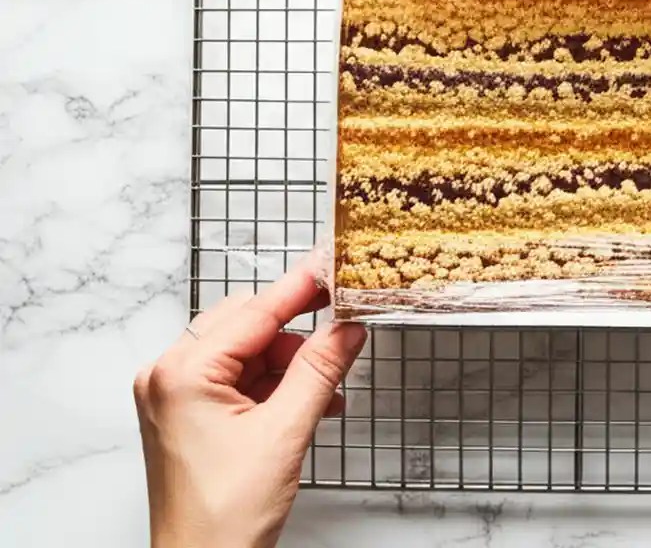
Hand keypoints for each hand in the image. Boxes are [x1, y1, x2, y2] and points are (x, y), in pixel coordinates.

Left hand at [133, 256, 366, 547]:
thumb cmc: (223, 517)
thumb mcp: (285, 433)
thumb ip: (319, 371)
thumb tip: (346, 330)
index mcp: (182, 373)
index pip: (254, 312)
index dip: (300, 289)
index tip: (333, 267)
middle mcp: (169, 377)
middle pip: (247, 325)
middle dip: (297, 332)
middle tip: (343, 328)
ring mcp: (176, 397)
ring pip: (246, 352)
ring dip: (291, 364)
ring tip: (330, 386)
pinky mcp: (189, 416)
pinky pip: (239, 380)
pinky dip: (276, 386)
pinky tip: (311, 402)